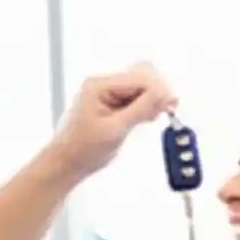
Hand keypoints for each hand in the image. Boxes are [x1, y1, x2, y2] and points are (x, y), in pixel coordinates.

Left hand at [48, 61, 177, 180]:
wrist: (67, 163)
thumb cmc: (81, 149)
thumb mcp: (116, 129)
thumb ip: (141, 109)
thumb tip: (164, 94)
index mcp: (100, 86)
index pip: (139, 77)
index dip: (159, 89)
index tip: (172, 104)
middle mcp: (103, 85)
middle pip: (142, 76)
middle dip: (157, 92)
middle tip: (167, 110)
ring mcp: (107, 93)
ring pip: (141, 87)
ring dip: (152, 100)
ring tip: (153, 117)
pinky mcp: (112, 103)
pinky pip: (135, 97)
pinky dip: (145, 106)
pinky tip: (146, 117)